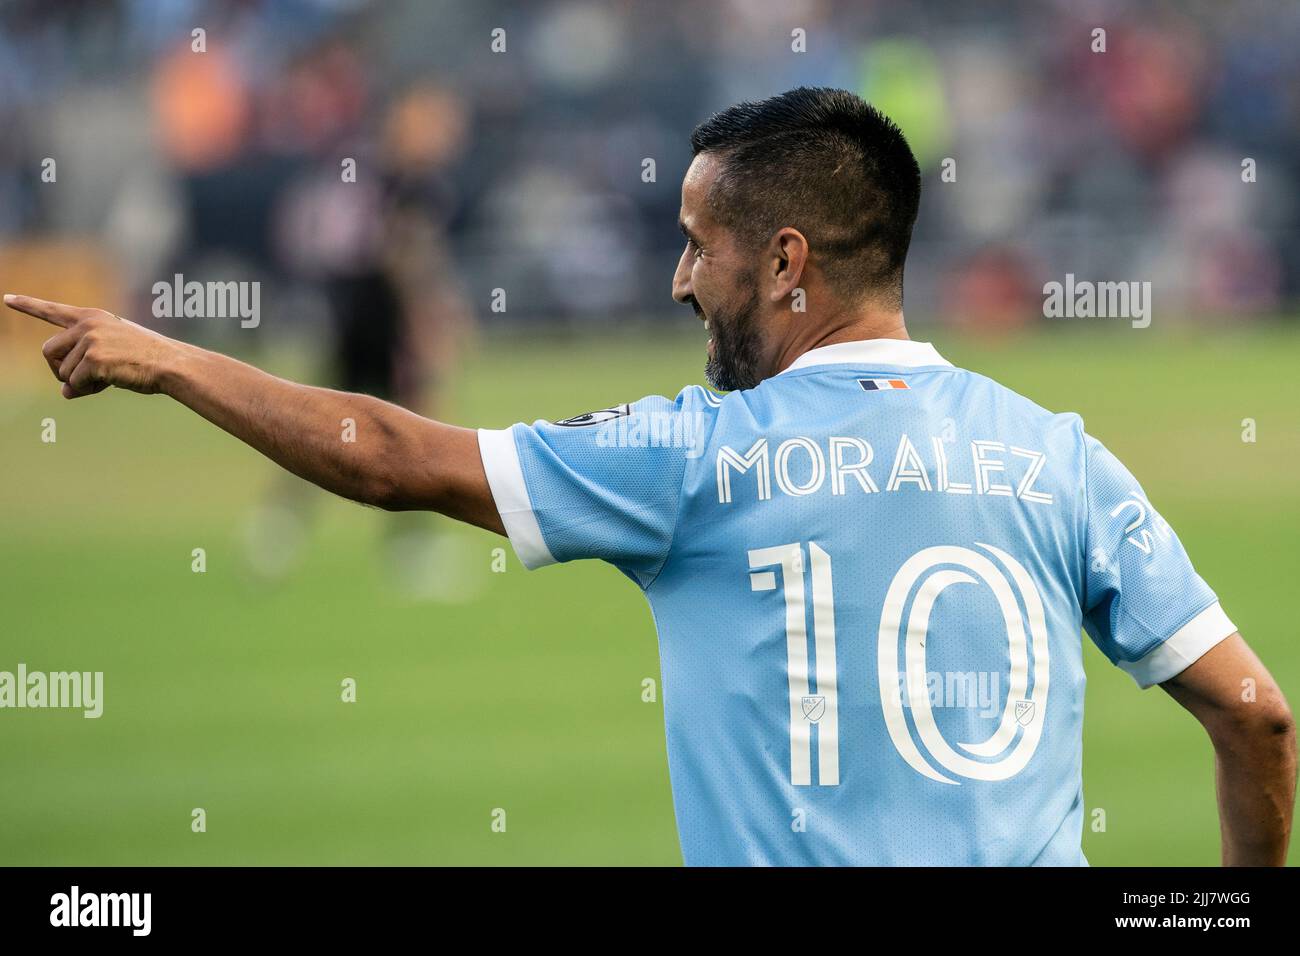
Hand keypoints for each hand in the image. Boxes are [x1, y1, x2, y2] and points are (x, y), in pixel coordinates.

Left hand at [5, 294, 179, 398]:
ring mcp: (90, 341)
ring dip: (79, 383)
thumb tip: (65, 392)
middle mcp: (87, 325)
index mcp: (93, 318)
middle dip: (59, 370)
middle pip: (47, 351)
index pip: (53, 311)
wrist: (171, 364)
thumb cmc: (148, 360)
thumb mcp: (113, 354)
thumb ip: (84, 365)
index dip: (27, 305)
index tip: (6, 298)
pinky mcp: (94, 359)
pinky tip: (109, 383)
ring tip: (108, 379)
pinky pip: (75, 384)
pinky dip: (88, 390)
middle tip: (80, 380)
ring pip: (62, 372)